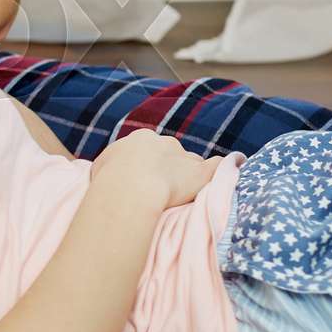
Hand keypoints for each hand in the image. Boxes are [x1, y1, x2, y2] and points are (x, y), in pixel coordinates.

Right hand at [90, 129, 224, 209]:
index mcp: (140, 139)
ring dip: (188, 175)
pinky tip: (232, 167)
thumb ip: (108, 166)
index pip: (149, 148)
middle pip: (171, 153)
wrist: (130, 188)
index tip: (144, 180)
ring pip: (191, 163)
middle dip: (169, 167)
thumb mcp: (99, 167)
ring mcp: (184, 156)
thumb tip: (107, 171)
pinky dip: (225, 166)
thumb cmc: (109, 181)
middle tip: (162, 189)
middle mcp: (163, 143)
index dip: (147, 164)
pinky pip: (217, 165)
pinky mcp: (202, 172)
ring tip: (184, 193)